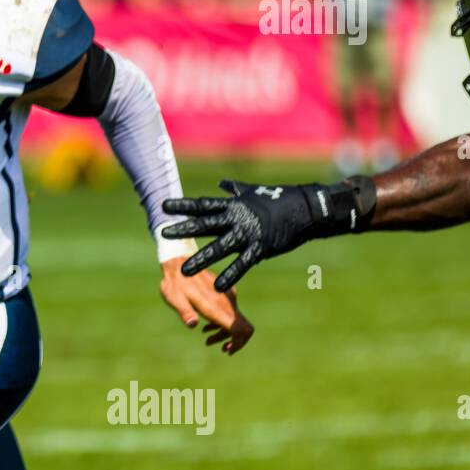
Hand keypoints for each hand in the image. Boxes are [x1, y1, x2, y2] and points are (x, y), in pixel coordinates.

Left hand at [159, 256, 253, 353]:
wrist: (178, 263)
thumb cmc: (175, 284)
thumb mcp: (175, 299)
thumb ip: (185, 312)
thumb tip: (192, 324)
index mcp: (215, 305)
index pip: (239, 327)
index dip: (239, 343)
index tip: (228, 350)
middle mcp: (226, 300)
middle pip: (243, 327)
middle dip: (234, 341)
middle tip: (220, 349)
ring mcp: (228, 296)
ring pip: (237, 320)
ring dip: (226, 333)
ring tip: (208, 339)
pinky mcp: (226, 292)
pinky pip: (231, 311)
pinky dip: (223, 322)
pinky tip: (207, 326)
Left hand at [163, 180, 322, 291]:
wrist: (305, 209)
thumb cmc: (279, 199)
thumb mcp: (253, 192)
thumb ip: (235, 190)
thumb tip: (222, 184)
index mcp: (233, 206)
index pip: (202, 205)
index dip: (183, 206)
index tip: (164, 206)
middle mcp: (236, 219)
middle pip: (204, 224)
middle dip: (183, 229)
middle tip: (163, 234)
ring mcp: (247, 233)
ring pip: (219, 247)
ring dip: (201, 259)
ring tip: (183, 271)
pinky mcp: (260, 248)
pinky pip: (242, 264)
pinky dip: (230, 275)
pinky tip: (218, 286)